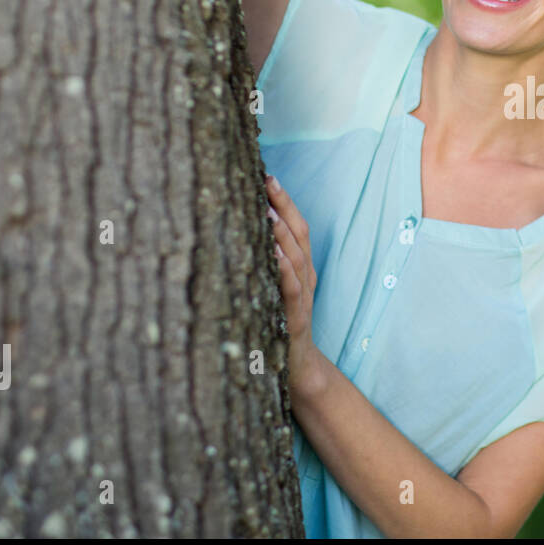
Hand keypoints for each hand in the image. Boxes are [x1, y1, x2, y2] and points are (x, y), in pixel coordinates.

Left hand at [266, 174, 316, 374]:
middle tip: (267, 180)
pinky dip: (285, 269)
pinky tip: (273, 254)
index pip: (296, 227)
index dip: (285, 201)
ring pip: (296, 257)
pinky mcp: (295, 318)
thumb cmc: (280, 326)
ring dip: (282, 233)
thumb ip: (264, 265)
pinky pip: (292, 289)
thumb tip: (238, 235)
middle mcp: (305, 277)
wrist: (299, 369)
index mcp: (300, 269)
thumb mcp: (273, 291)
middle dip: (284, 206)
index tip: (267, 174)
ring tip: (267, 210)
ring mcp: (303, 297)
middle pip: (299, 234)